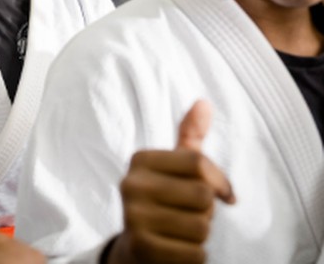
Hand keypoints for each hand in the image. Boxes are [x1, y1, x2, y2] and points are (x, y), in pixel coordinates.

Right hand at [107, 101, 234, 263]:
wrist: (137, 249)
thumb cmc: (165, 204)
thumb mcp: (175, 169)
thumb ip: (190, 138)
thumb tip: (204, 102)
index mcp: (140, 160)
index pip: (199, 162)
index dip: (220, 182)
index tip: (221, 194)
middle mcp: (130, 184)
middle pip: (202, 195)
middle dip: (206, 212)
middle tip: (188, 215)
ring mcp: (132, 217)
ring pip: (201, 227)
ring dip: (200, 236)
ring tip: (180, 232)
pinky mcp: (141, 247)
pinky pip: (195, 253)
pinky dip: (194, 256)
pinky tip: (177, 250)